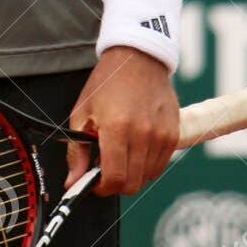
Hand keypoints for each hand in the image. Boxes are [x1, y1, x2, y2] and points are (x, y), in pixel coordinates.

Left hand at [65, 48, 179, 195]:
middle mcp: (143, 134)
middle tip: (105, 169)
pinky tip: (135, 148)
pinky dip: (146, 165)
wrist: (137, 58)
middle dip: (115, 184)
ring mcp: (162, 135)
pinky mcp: (173, 134)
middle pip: (132, 183)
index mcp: (117, 128)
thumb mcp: (82, 113)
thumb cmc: (107, 83)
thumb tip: (73, 181)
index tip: (94, 183)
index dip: (101, 188)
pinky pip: (160, 165)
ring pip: (147, 177)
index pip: (114, 178)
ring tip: (120, 153)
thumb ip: (76, 151)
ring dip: (131, 173)